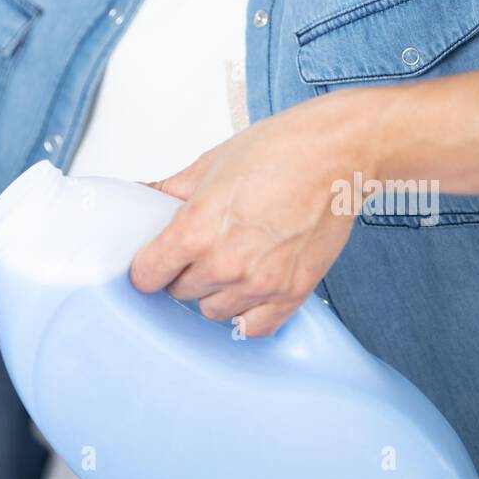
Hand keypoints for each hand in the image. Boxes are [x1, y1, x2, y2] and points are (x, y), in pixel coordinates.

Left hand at [129, 90, 371, 337]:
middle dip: (182, 272)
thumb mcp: (209, 164)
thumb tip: (142, 198)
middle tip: (198, 250)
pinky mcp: (292, 293)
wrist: (336, 155)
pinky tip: (248, 290)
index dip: (146, 265)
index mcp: (196, 229)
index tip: (153, 259)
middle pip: (179, 292)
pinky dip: (246, 314)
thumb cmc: (278, 150)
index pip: (147, 275)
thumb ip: (170, 191)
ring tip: (228, 262)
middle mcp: (226, 264)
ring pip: (213, 311)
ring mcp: (260, 284)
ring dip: (213, 292)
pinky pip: (254, 328)